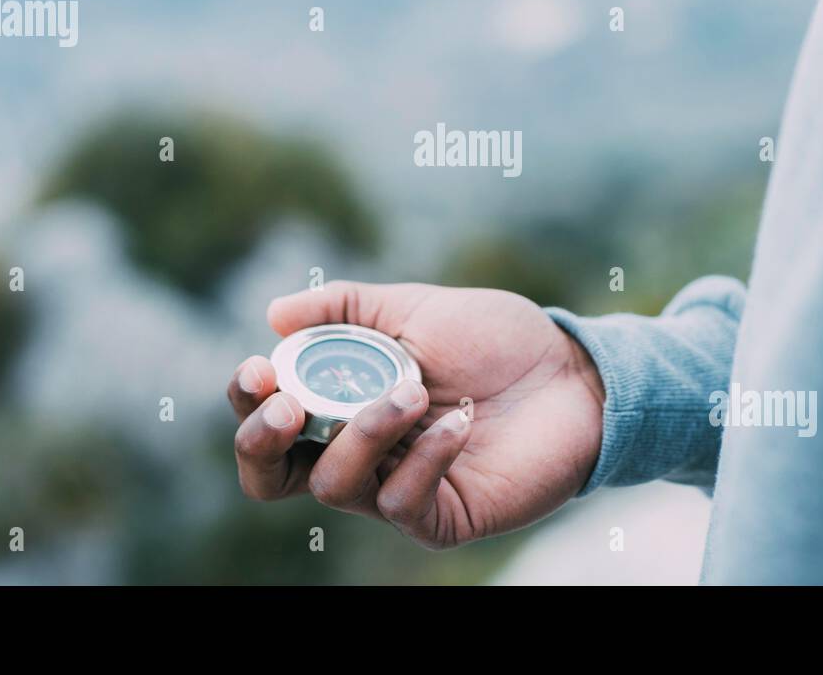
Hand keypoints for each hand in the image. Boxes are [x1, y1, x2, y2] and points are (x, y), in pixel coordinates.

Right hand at [227, 281, 604, 548]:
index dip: (248, 404)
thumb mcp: (414, 307)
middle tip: (287, 406)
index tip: (260, 370)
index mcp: (340, 405)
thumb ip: (343, 307)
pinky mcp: (443, 515)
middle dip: (262, 442)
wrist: (573, 371)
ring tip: (414, 391)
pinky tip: (460, 421)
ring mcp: (397, 488)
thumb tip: (272, 314)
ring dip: (364, 431)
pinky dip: (425, 457)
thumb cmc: (495, 340)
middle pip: (272, 476)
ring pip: (337, 485)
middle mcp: (358, 453)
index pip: (268, 423)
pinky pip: (403, 503)